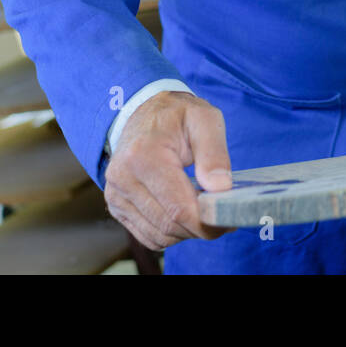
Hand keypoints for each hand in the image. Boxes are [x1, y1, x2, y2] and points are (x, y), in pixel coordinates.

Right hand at [104, 90, 234, 250]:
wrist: (144, 112)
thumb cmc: (178, 115)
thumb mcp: (205, 119)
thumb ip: (214, 153)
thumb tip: (220, 188)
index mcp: (144, 155)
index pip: (178, 208)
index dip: (206, 222)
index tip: (228, 222)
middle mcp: (124, 178)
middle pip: (169, 225)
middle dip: (200, 228)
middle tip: (222, 218)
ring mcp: (116, 194)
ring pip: (159, 235)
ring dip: (186, 232)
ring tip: (203, 211)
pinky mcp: (117, 205)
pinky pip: (148, 235)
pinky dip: (171, 233)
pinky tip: (184, 213)